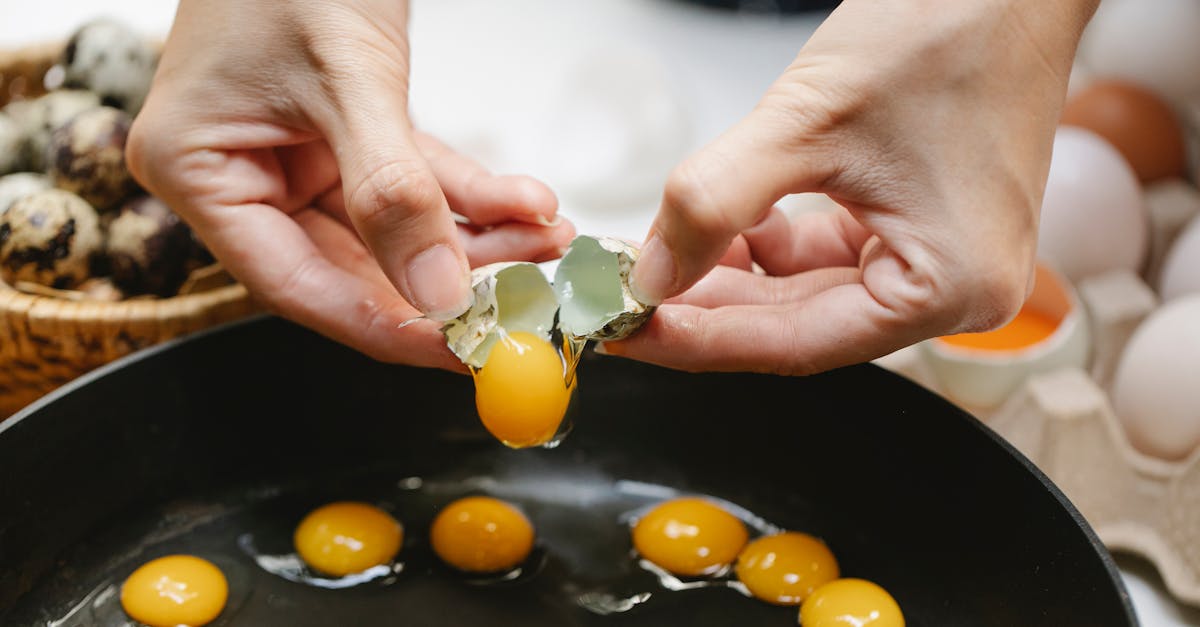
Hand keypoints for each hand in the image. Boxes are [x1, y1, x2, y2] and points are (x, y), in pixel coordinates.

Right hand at [127, 0, 573, 370]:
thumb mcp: (347, 77)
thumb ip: (391, 192)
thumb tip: (435, 294)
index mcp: (199, 171)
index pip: (297, 284)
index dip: (385, 324)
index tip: (462, 347)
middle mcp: (241, 176)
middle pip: (353, 268)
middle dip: (448, 281)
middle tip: (523, 300)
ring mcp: (293, 159)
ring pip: (394, 232)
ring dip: (475, 239)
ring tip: (543, 239)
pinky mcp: (342, 139)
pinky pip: (412, 184)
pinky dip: (469, 194)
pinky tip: (526, 202)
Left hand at [609, 0, 1097, 374]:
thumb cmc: (948, 28)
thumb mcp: (805, 122)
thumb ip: (715, 201)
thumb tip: (652, 275)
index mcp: (950, 287)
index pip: (794, 344)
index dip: (698, 338)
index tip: (627, 330)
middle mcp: (955, 292)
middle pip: (796, 326)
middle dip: (704, 304)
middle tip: (623, 298)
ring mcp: (938, 261)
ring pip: (803, 294)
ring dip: (728, 274)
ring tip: (658, 254)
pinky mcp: (919, 229)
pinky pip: (825, 257)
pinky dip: (765, 244)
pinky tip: (721, 224)